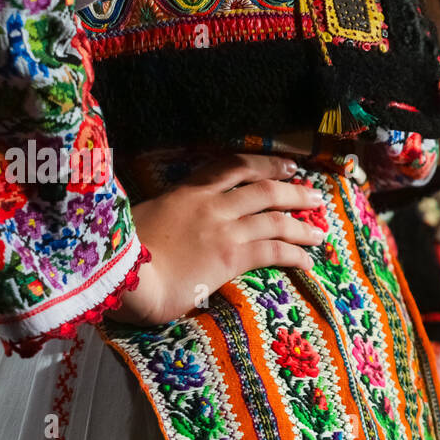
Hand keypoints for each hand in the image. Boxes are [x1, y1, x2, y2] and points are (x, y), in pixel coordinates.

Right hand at [113, 154, 325, 325]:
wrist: (120, 274)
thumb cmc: (120, 254)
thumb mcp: (141, 221)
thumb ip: (164, 217)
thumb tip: (170, 226)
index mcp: (185, 192)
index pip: (231, 167)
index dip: (263, 164)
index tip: (285, 166)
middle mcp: (209, 204)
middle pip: (263, 188)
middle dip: (293, 190)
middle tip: (314, 195)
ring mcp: (222, 228)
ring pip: (274, 218)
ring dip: (302, 224)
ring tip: (320, 230)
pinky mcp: (230, 256)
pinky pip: (273, 250)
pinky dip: (294, 254)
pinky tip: (308, 261)